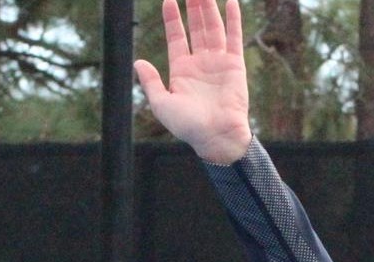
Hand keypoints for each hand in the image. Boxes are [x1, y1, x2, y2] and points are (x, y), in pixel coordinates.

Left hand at [134, 0, 252, 164]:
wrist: (215, 136)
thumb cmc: (187, 125)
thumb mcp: (161, 104)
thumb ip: (151, 82)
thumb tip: (139, 62)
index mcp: (182, 70)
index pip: (176, 37)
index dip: (172, 18)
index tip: (168, 0)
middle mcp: (200, 63)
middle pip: (195, 28)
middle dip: (193, 7)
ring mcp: (218, 62)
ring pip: (213, 28)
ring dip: (209, 8)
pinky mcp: (235, 65)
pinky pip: (234, 37)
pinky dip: (233, 19)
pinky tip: (231, 2)